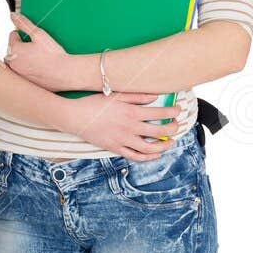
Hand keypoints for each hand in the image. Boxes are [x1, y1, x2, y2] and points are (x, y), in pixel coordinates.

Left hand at [4, 12, 71, 90]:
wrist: (64, 73)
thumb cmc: (53, 55)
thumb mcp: (39, 34)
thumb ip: (24, 24)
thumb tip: (13, 16)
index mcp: (14, 50)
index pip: (12, 36)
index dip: (23, 34)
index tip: (32, 39)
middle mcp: (12, 63)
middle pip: (11, 50)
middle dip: (20, 47)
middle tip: (35, 48)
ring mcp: (17, 74)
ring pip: (15, 62)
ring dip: (21, 59)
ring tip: (36, 58)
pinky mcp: (23, 83)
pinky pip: (21, 73)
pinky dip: (26, 70)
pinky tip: (37, 68)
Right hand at [61, 92, 177, 161]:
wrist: (74, 117)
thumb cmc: (94, 103)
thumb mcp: (115, 95)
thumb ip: (137, 96)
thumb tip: (156, 96)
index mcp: (130, 113)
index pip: (159, 114)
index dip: (172, 113)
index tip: (178, 110)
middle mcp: (129, 128)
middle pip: (159, 132)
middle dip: (172, 129)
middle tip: (177, 126)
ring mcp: (123, 140)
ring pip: (150, 148)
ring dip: (164, 146)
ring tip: (170, 142)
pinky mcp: (115, 149)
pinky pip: (135, 156)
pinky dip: (148, 157)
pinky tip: (155, 154)